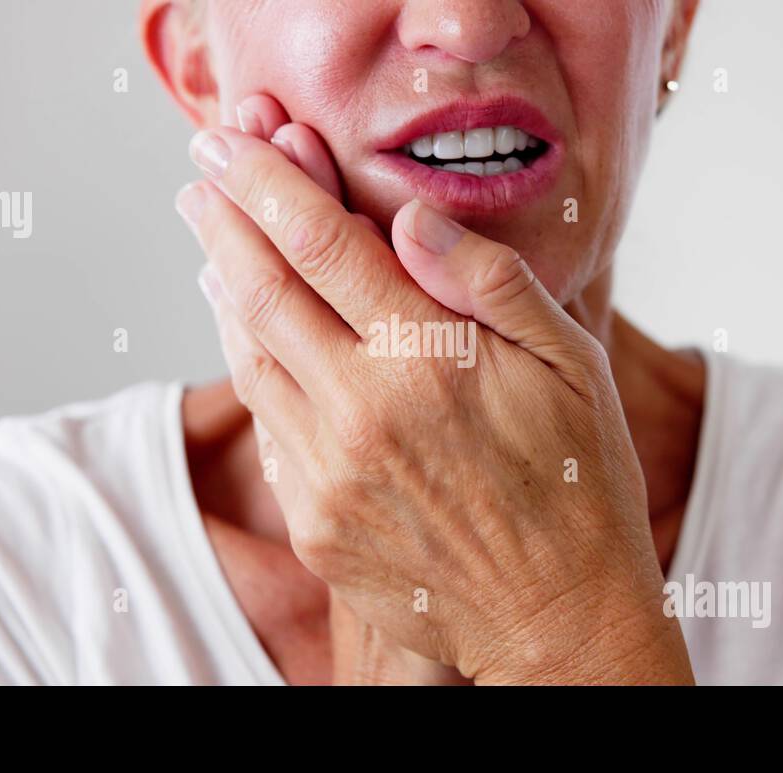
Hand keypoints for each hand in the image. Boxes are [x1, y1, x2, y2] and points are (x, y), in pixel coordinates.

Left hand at [176, 108, 691, 683]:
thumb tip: (411, 220)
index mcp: (428, 361)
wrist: (561, 620)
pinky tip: (255, 346)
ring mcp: (329, 475)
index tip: (233, 142)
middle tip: (201, 176)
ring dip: (226, 294)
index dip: (267, 183)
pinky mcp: (316, 525)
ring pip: (251, 362)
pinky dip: (252, 373)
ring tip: (214, 249)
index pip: (321, 244)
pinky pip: (269, 431)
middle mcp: (362, 413)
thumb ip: (489, 282)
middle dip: (224, 222)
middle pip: (263, 293)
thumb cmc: (582, 486)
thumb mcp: (571, 364)